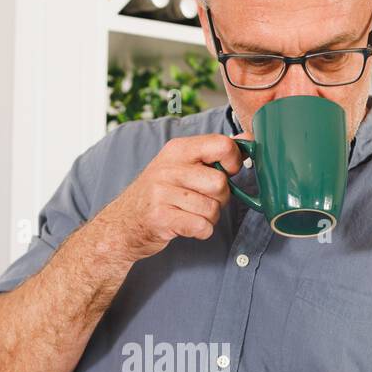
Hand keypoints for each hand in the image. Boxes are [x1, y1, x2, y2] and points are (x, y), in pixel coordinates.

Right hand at [95, 132, 249, 261]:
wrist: (122, 224)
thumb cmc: (159, 195)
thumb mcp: (180, 166)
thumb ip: (212, 153)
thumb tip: (248, 139)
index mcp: (177, 149)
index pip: (222, 145)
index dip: (233, 162)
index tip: (227, 172)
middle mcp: (168, 168)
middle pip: (220, 183)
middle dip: (221, 198)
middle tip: (204, 200)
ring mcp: (162, 192)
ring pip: (213, 209)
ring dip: (209, 218)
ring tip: (191, 214)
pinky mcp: (160, 217)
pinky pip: (202, 227)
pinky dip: (201, 232)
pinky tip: (187, 226)